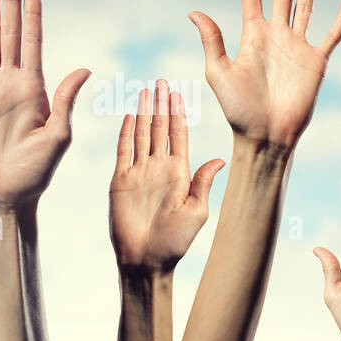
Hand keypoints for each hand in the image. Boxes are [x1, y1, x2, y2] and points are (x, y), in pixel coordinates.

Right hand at [0, 0, 90, 209]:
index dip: (33, 15)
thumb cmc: (36, 173)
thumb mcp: (58, 136)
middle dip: (12, 4)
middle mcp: (10, 85)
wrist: (4, 196)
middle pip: (11, 35)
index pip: (33, 43)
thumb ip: (65, 101)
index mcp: (34, 89)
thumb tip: (83, 69)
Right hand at [110, 80, 224, 272]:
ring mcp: (139, 172)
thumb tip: (221, 159)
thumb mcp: (196, 211)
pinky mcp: (120, 181)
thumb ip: (203, 183)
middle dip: (161, 104)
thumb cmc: (174, 242)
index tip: (178, 92)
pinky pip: (123, 150)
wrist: (145, 260)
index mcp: (179, 173)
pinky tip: (130, 115)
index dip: (178, 113)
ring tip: (146, 90)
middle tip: (162, 81)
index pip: (178, 135)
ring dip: (144, 112)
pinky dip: (126, 132)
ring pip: (142, 134)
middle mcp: (159, 168)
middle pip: (160, 128)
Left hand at [189, 0, 340, 148]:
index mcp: (252, 36)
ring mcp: (297, 47)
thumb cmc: (238, 109)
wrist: (265, 136)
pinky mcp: (316, 61)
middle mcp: (275, 36)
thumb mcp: (219, 71)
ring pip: (305, 6)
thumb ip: (212, 40)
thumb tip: (193, 12)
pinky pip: (331, 35)